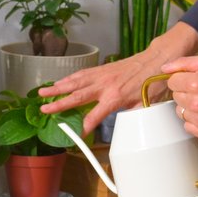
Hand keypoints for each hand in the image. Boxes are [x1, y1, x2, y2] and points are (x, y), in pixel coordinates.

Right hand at [38, 50, 167, 134]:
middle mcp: (104, 86)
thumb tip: (124, 126)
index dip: (84, 126)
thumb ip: (130, 116)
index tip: (75, 135)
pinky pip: (82, 73)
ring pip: (75, 81)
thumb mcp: (144, 105)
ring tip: (42, 92)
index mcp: (114, 98)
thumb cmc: (151, 83)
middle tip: (44, 109)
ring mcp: (101, 75)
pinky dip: (69, 78)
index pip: (94, 116)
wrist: (155, 60)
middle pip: (77, 96)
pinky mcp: (102, 68)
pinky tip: (61, 81)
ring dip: (57, 87)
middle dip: (59, 103)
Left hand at [164, 53, 197, 139]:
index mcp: (196, 83)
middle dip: (186, 93)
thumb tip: (164, 69)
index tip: (193, 80)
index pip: (171, 82)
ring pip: (180, 112)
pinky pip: (188, 126)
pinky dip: (195, 121)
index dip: (182, 79)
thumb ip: (183, 63)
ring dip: (189, 107)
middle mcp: (196, 103)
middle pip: (175, 97)